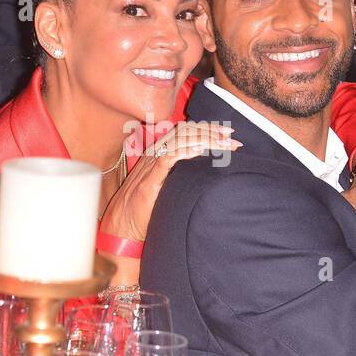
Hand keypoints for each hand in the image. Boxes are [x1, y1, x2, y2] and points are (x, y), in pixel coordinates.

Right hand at [99, 121, 241, 250]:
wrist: (123, 226)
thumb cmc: (145, 209)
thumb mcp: (166, 186)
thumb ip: (180, 173)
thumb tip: (205, 168)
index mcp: (159, 153)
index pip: (185, 131)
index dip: (207, 129)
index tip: (228, 135)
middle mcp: (155, 154)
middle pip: (185, 132)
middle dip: (211, 132)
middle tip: (232, 137)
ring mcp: (151, 165)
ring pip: (179, 141)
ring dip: (204, 139)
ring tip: (223, 143)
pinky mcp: (150, 180)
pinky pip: (168, 158)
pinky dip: (185, 151)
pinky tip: (200, 150)